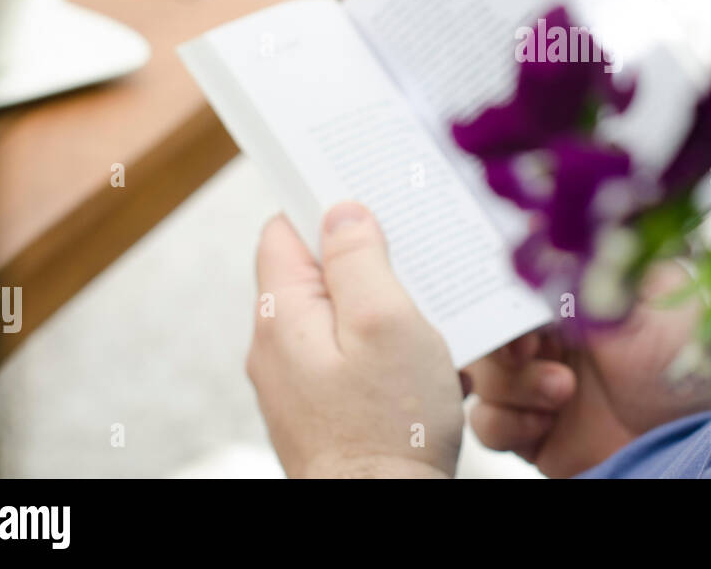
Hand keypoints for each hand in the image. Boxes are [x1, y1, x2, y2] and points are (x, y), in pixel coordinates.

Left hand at [246, 202, 462, 477]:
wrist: (383, 517)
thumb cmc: (388, 429)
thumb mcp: (386, 322)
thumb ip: (360, 259)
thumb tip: (341, 211)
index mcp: (283, 315)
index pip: (285, 229)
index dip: (324, 205)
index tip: (367, 192)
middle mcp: (279, 348)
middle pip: (318, 273)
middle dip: (369, 260)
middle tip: (417, 257)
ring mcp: (300, 383)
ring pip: (342, 317)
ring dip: (387, 309)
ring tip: (432, 317)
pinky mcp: (326, 411)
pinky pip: (354, 359)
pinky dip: (388, 351)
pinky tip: (427, 363)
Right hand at [465, 263, 710, 477]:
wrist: (696, 439)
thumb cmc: (691, 361)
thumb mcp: (650, 297)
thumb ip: (591, 265)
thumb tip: (540, 219)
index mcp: (572, 293)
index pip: (516, 278)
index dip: (502, 288)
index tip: (514, 302)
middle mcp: (550, 334)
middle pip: (487, 324)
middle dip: (498, 338)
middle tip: (528, 349)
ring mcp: (535, 380)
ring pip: (480, 372)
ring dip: (511, 383)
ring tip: (561, 391)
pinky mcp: (530, 426)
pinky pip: (484, 420)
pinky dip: (506, 421)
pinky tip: (545, 422)